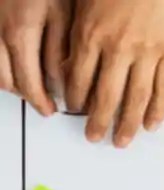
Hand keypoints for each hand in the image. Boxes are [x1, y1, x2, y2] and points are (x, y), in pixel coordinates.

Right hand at [0, 0, 69, 116]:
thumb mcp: (63, 12)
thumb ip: (61, 46)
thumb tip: (63, 79)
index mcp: (21, 31)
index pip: (30, 81)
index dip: (43, 100)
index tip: (55, 108)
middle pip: (8, 80)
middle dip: (27, 96)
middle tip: (45, 105)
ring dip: (11, 83)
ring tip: (30, 88)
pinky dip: (0, 66)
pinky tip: (14, 65)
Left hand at [65, 0, 163, 146]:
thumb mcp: (86, 3)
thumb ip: (81, 32)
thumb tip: (76, 61)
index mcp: (92, 34)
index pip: (80, 79)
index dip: (77, 100)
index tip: (76, 111)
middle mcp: (119, 47)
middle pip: (106, 96)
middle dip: (99, 121)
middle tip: (95, 137)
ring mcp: (147, 52)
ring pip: (136, 98)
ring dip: (127, 123)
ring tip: (122, 139)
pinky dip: (158, 109)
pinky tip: (151, 123)